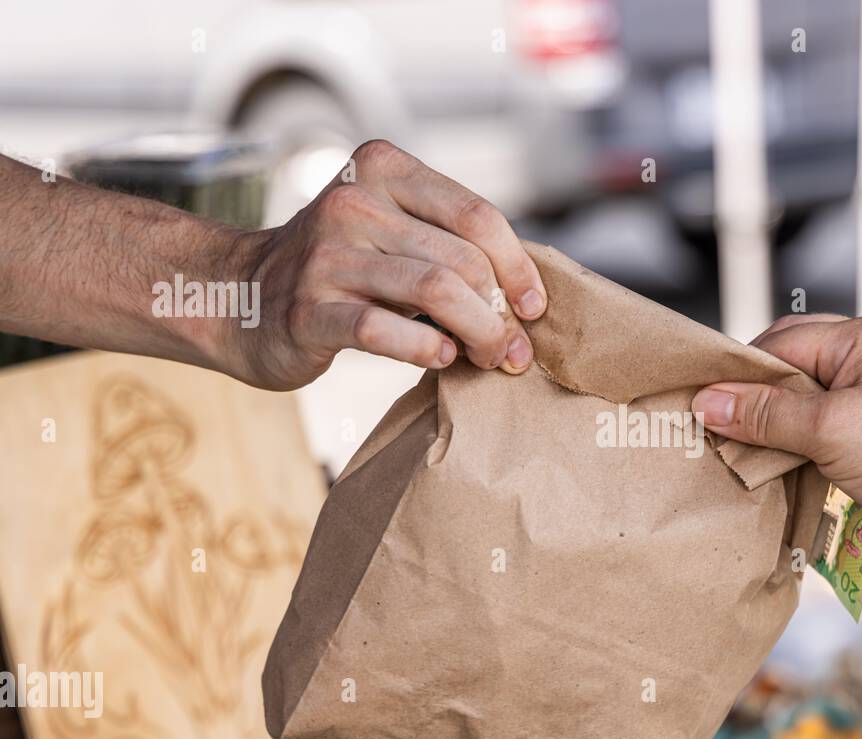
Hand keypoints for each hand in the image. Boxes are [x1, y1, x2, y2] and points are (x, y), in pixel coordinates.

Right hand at [217, 140, 545, 390]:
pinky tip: (440, 358)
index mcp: (382, 169)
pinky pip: (384, 330)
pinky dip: (425, 348)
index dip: (518, 267)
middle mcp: (353, 202)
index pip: (476, 215)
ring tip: (488, 358)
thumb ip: (448, 244)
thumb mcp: (390, 231)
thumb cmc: (340, 269)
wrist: (239, 296)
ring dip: (478, 334)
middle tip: (512, 349)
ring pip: (435, 291)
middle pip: (463, 260)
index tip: (533, 307)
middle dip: (501, 312)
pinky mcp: (307, 309)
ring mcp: (325, 255)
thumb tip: (526, 295)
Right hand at [691, 313, 861, 557]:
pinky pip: (828, 424)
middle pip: (793, 366)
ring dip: (779, 425)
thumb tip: (707, 402)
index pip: (782, 344)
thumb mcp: (827, 431)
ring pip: (808, 398)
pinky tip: (784, 465)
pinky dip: (803, 442)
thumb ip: (765, 414)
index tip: (706, 407)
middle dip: (759, 399)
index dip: (742, 376)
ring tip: (749, 452)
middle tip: (724, 431)